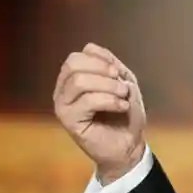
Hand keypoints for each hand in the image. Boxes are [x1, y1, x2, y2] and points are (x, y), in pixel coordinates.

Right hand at [53, 42, 146, 181]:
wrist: (129, 145)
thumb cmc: (125, 114)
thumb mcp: (122, 81)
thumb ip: (108, 63)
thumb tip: (89, 47)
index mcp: (73, 79)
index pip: (77, 56)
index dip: (100, 59)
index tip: (118, 72)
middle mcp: (63, 91)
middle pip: (73, 64)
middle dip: (102, 70)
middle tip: (121, 84)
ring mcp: (63, 106)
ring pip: (79, 81)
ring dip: (108, 86)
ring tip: (123, 96)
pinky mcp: (69, 121)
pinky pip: (87, 101)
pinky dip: (110, 100)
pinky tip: (122, 107)